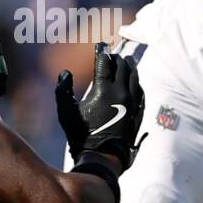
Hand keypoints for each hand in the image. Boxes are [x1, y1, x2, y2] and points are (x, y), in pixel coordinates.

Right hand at [54, 43, 144, 167]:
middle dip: (116, 57)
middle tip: (111, 53)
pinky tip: (134, 82)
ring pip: (134, 77)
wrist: (103, 157)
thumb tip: (65, 73)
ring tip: (127, 60)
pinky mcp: (137, 112)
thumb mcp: (66, 113)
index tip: (100, 45)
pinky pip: (140, 91)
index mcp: (103, 89)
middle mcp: (121, 92)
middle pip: (122, 66)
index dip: (101, 51)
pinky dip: (136, 82)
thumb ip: (63, 90)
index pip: (105, 62)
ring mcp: (132, 103)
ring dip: (129, 66)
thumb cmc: (81, 136)